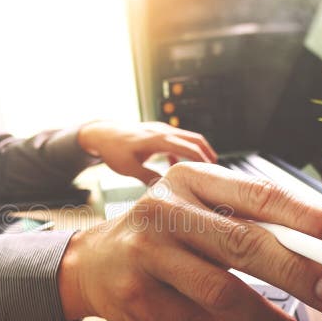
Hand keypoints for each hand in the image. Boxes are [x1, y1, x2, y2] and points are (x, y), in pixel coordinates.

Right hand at [57, 162, 321, 320]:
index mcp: (191, 179)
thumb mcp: (198, 212)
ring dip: (269, 316)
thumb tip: (320, 248)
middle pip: (244, 242)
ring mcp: (148, 253)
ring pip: (221, 289)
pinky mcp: (138, 295)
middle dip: (300, 272)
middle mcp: (166, 210)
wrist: (92, 262)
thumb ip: (248, 223)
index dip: (307, 219)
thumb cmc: (160, 235)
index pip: (259, 195)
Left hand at [77, 121, 218, 184]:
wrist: (102, 134)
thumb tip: (165, 190)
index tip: (212, 171)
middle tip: (219, 170)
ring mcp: (162, 130)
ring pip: (188, 138)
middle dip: (208, 153)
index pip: (187, 147)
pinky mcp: (159, 133)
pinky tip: (178, 166)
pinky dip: (184, 151)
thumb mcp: (128, 168)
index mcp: (156, 140)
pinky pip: (178, 140)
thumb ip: (147, 178)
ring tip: (206, 169)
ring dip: (199, 151)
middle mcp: (162, 131)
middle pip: (194, 139)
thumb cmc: (114, 151)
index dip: (201, 159)